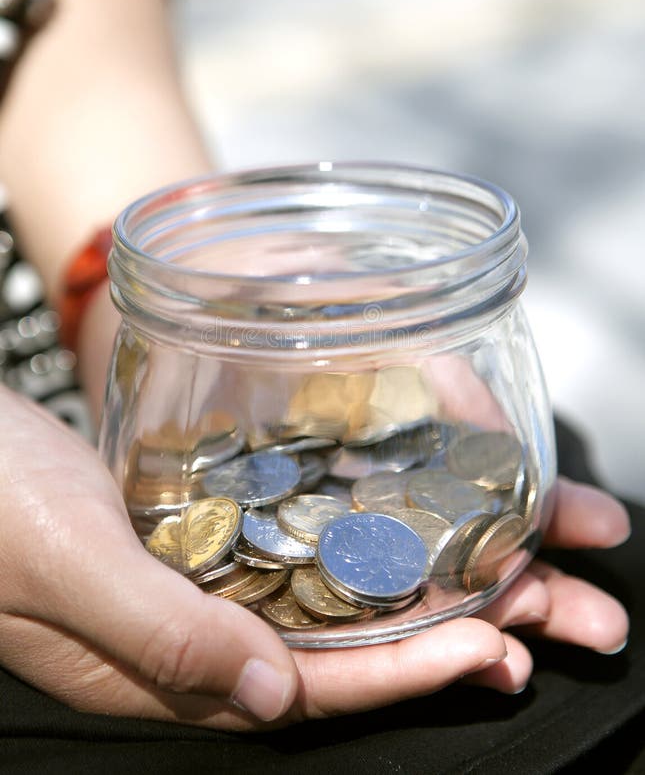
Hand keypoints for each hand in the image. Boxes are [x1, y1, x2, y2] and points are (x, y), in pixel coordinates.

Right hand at [0, 387, 629, 730]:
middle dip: (425, 641)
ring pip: (316, 610)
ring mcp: (190, 594)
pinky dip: (344, 554)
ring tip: (477, 577)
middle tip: (514, 612)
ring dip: (397, 597)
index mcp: (157, 670)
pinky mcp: (191, 546)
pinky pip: (285, 563)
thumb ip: (160, 634)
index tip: (482, 646)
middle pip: (328, 655)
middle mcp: (185, 642)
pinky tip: (386, 534)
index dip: (397, 673)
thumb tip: (269, 690)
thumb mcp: (66, 565)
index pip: (302, 690)